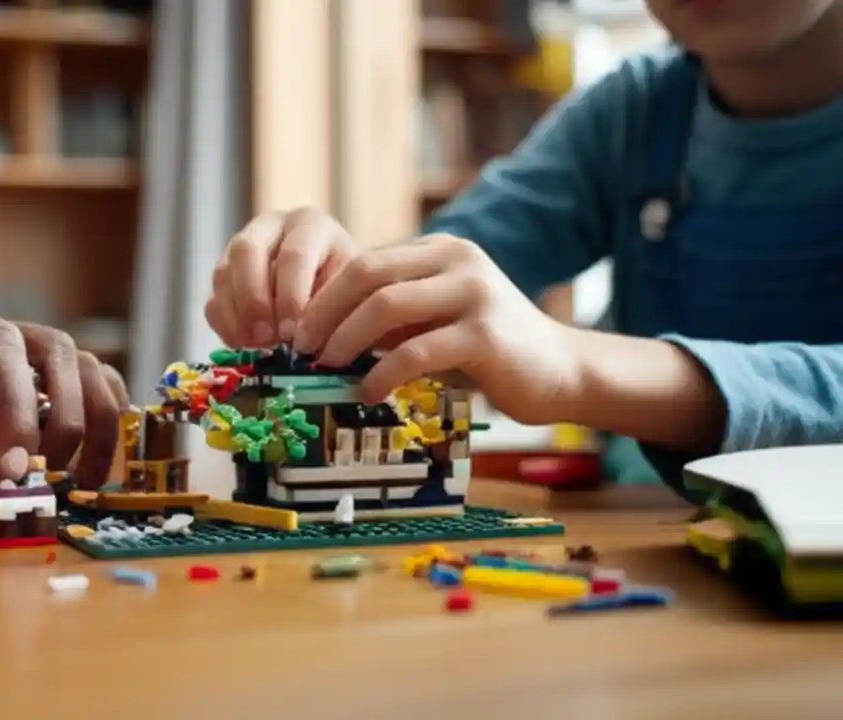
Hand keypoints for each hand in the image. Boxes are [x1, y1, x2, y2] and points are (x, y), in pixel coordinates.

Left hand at [0, 301, 128, 488]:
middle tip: (36, 478)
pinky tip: (96, 465)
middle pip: (58, 355)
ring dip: (92, 428)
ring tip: (80, 480)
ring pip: (88, 369)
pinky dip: (110, 421)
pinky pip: (105, 382)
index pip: (0, 352)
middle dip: (54, 427)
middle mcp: (14, 328)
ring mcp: (44, 346)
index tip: (8, 474)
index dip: (12, 416)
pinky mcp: (64, 369)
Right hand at [207, 208, 358, 347]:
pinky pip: (213, 298)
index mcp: (310, 225)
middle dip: (253, 299)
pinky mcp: (226, 275)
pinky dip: (224, 324)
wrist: (338, 289)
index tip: (293, 334)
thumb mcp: (352, 292)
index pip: (293, 254)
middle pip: (246, 250)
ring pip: (223, 273)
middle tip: (266, 338)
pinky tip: (243, 343)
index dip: (290, 296)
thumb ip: (331, 307)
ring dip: (236, 315)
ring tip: (255, 345)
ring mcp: (242, 248)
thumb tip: (304, 337)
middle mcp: (271, 226)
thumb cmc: (350, 291)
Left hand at [294, 234, 582, 423]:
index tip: (297, 330)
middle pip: (367, 275)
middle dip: (325, 314)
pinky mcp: (485, 334)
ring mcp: (474, 294)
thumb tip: (323, 335)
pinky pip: (415, 351)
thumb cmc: (490, 351)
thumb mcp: (436, 321)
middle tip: (301, 348)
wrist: (561, 371)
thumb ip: (392, 317)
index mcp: (440, 251)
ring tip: (325, 368)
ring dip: (345, 340)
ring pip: (385, 306)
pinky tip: (366, 393)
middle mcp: (457, 261)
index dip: (324, 296)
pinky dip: (381, 374)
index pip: (365, 262)